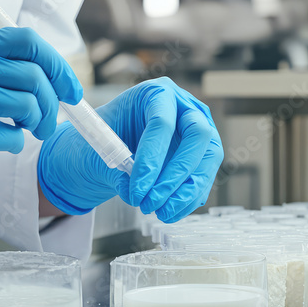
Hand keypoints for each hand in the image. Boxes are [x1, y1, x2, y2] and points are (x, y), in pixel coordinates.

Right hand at [0, 28, 80, 200]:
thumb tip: (35, 80)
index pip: (24, 43)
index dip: (56, 64)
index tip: (70, 88)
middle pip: (33, 77)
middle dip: (54, 103)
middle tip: (49, 122)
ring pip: (26, 108)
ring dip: (38, 125)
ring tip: (27, 132)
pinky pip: (6, 138)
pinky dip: (11, 144)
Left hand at [38, 77, 223, 222]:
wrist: (110, 148)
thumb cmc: (104, 139)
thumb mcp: (100, 149)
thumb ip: (116, 169)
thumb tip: (134, 194)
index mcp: (156, 93)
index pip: (162, 122)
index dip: (151, 159)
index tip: (136, 190)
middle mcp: (185, 107)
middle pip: (197, 136)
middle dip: (175, 175)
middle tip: (151, 203)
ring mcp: (200, 131)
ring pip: (207, 159)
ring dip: (186, 192)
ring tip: (161, 213)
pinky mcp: (204, 156)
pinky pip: (204, 178)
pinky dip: (188, 199)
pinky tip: (169, 212)